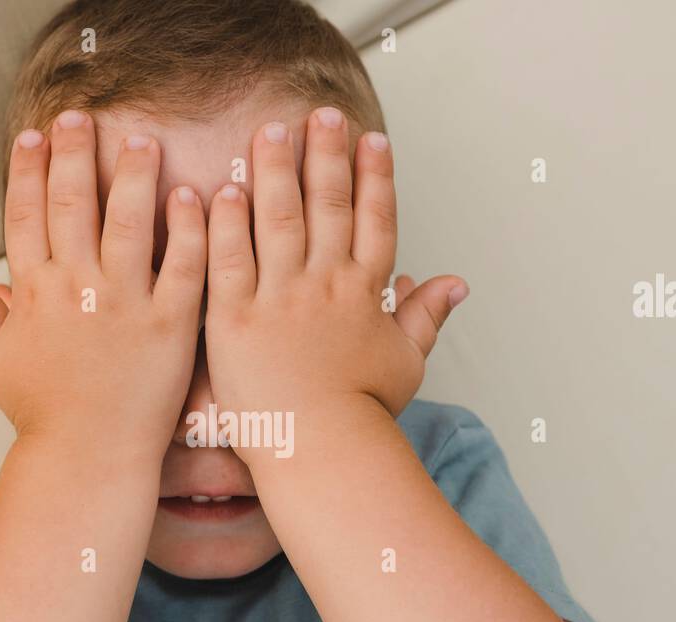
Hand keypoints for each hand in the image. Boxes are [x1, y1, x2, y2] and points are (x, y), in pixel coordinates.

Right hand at [0, 110, 205, 462]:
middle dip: (74, 154)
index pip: (25, 214)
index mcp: (34, 292)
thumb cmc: (44, 416)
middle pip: (72, 203)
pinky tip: (193, 196)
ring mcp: (124, 304)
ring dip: (133, 175)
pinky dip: (187, 230)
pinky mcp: (170, 325)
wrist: (88, 459)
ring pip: (127, 222)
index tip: (34, 136)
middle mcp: (76, 289)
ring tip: (143, 139)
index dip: (28, 170)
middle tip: (82, 117)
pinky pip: (182, 266)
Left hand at [202, 107, 466, 459]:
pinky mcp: (234, 319)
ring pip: (277, 218)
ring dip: (275, 169)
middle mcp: (325, 285)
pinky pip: (228, 259)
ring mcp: (279, 298)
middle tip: (322, 114)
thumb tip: (454, 283)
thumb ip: (426, 317)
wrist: (321, 453)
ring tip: (270, 130)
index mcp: (364, 294)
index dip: (375, 177)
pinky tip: (221, 189)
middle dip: (326, 154)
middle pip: (327, 204)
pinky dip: (225, 222)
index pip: (374, 220)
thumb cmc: (362, 416)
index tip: (372, 140)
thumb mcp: (406, 364)